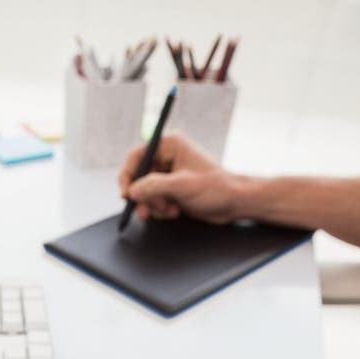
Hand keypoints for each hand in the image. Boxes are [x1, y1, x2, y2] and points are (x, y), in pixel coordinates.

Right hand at [118, 132, 243, 224]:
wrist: (234, 203)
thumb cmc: (216, 188)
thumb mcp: (182, 186)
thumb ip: (154, 186)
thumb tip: (132, 191)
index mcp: (170, 145)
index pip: (137, 155)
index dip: (127, 175)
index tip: (126, 194)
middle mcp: (167, 157)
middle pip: (139, 177)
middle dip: (143, 197)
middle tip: (145, 212)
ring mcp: (168, 174)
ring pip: (145, 192)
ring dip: (153, 205)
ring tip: (169, 210)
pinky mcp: (171, 190)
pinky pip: (153, 200)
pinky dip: (160, 209)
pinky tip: (174, 211)